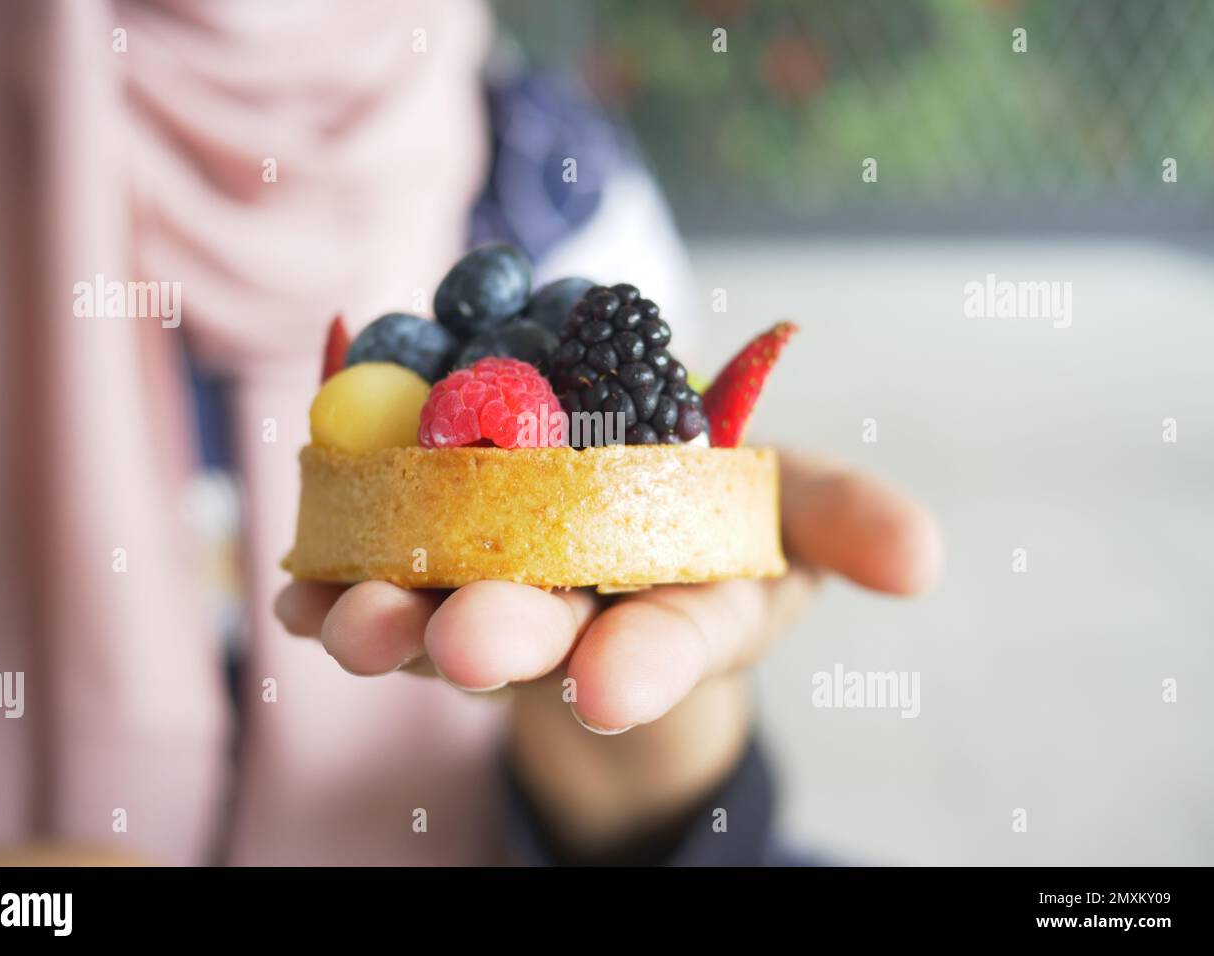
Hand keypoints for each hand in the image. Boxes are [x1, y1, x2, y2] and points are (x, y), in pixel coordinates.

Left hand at [275, 450, 940, 852]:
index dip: (643, 663)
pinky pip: (376, 578)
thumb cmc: (714, 503)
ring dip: (391, 623)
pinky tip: (292, 598)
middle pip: (543, 626)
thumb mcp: (790, 502)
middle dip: (502, 637)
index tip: (608, 686)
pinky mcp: (428, 562)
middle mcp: (582, 610)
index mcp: (678, 604)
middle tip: (463, 644)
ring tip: (345, 628)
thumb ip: (843, 520)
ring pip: (444, 609)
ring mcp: (498, 589)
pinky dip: (329, 591)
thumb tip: (922, 558)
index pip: (670, 640)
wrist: (613, 490)